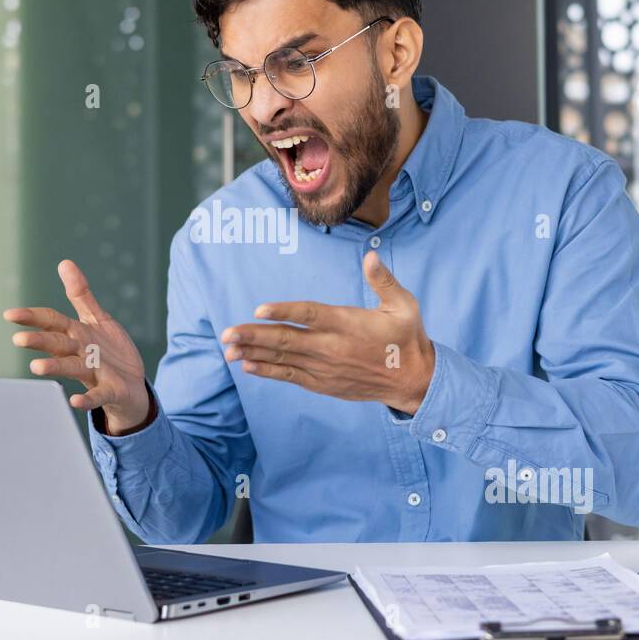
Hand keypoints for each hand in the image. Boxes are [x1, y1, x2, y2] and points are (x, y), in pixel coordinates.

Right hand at [3, 260, 150, 434]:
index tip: (10, 315)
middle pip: (58, 344)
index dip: (32, 318)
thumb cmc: (109, 352)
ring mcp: (94, 372)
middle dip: (39, 341)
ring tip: (36, 368)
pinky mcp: (109, 390)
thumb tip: (64, 262)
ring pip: (72, 368)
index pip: (51, 322)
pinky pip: (97, 394)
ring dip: (54, 367)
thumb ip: (80, 295)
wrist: (133, 386)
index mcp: (76, 334)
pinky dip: (87, 398)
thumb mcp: (97, 319)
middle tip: (18, 340)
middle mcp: (81, 353)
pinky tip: (75, 401)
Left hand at [220, 251, 435, 414]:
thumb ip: (384, 280)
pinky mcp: (323, 383)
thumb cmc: (406, 338)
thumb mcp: (403, 305)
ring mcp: (325, 368)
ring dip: (253, 353)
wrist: (412, 381)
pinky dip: (268, 371)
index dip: (284, 312)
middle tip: (226, 333)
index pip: (310, 315)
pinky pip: (290, 377)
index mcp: (348, 324)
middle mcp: (332, 347)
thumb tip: (370, 256)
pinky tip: (248, 365)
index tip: (259, 309)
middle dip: (253, 336)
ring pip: (283, 359)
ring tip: (228, 350)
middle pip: (287, 340)